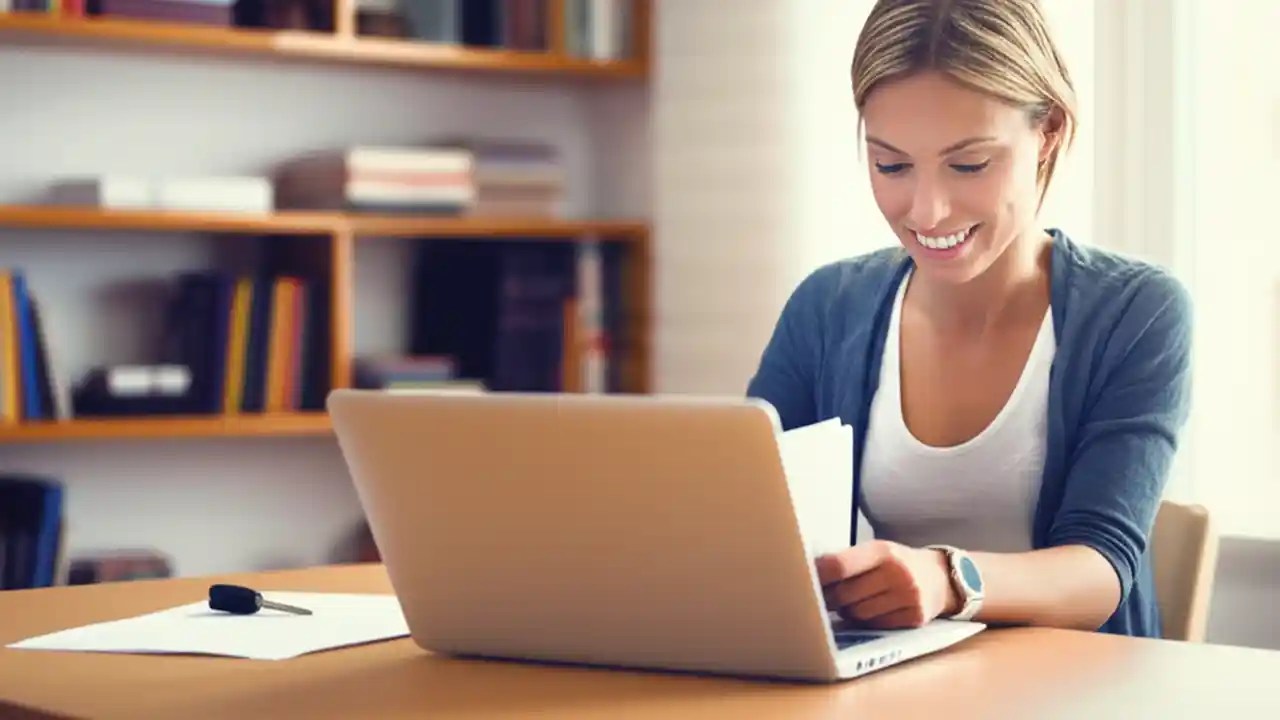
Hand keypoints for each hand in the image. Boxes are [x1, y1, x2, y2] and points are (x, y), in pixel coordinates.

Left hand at [815, 540, 957, 629]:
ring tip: (849, 602)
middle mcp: (897, 572)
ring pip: (858, 614)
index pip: (839, 565)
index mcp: (882, 551)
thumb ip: (848, 561)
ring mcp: (908, 596)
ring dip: (847, 611)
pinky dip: (866, 621)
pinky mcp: (914, 617)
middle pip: (845, 595)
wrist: (941, 577)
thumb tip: (808, 574)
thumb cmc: (897, 563)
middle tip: (819, 598)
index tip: (800, 580)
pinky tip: (869, 610)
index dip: (817, 576)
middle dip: (828, 599)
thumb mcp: (877, 552)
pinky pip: (875, 625)